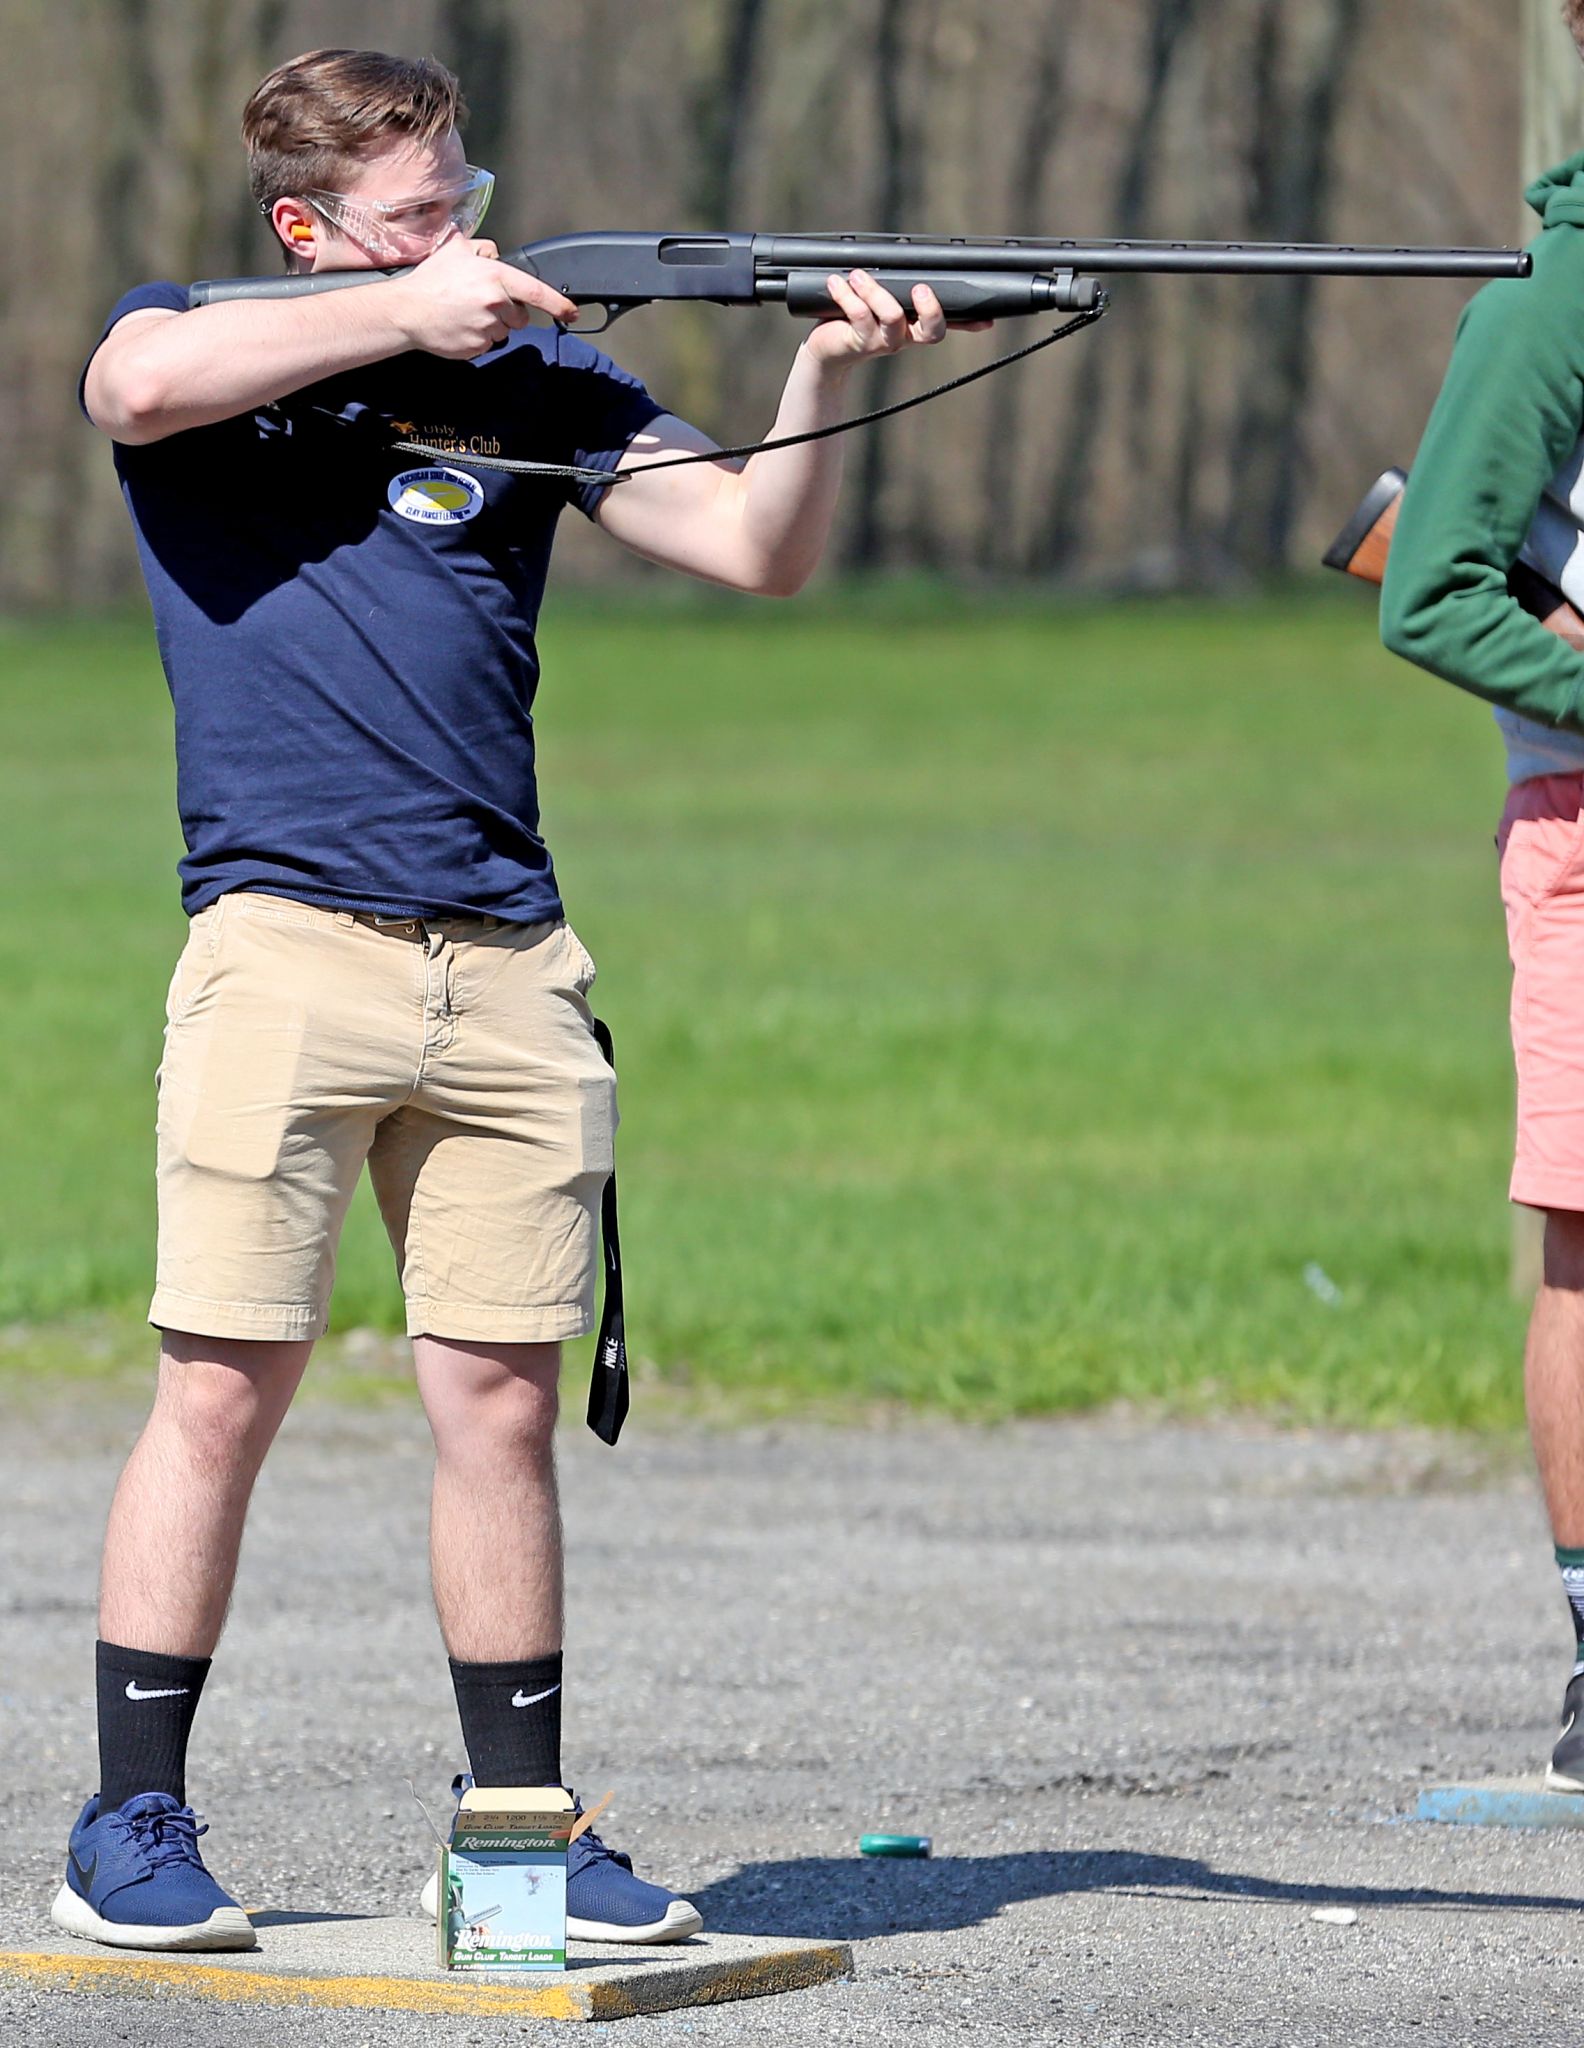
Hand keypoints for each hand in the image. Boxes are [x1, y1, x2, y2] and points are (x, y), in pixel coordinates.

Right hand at [387, 235, 579, 358]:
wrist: (407, 311)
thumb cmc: (430, 281)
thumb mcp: (457, 250)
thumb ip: (483, 249)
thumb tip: (496, 254)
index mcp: (495, 278)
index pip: (536, 291)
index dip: (558, 304)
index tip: (572, 312)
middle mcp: (495, 304)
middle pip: (521, 317)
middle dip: (510, 313)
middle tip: (483, 304)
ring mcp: (487, 328)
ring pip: (505, 332)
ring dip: (493, 326)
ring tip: (466, 314)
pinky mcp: (477, 347)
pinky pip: (488, 345)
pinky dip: (478, 338)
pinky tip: (460, 326)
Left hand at [801, 269, 991, 371]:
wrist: (826, 350)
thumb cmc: (854, 319)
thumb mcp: (880, 302)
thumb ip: (896, 287)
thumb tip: (912, 263)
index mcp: (914, 327)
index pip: (947, 324)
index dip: (968, 323)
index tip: (987, 319)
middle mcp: (904, 337)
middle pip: (931, 332)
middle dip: (931, 310)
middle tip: (921, 288)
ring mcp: (883, 342)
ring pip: (892, 317)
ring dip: (876, 292)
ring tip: (858, 274)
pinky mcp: (858, 342)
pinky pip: (859, 316)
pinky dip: (847, 295)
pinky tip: (835, 282)